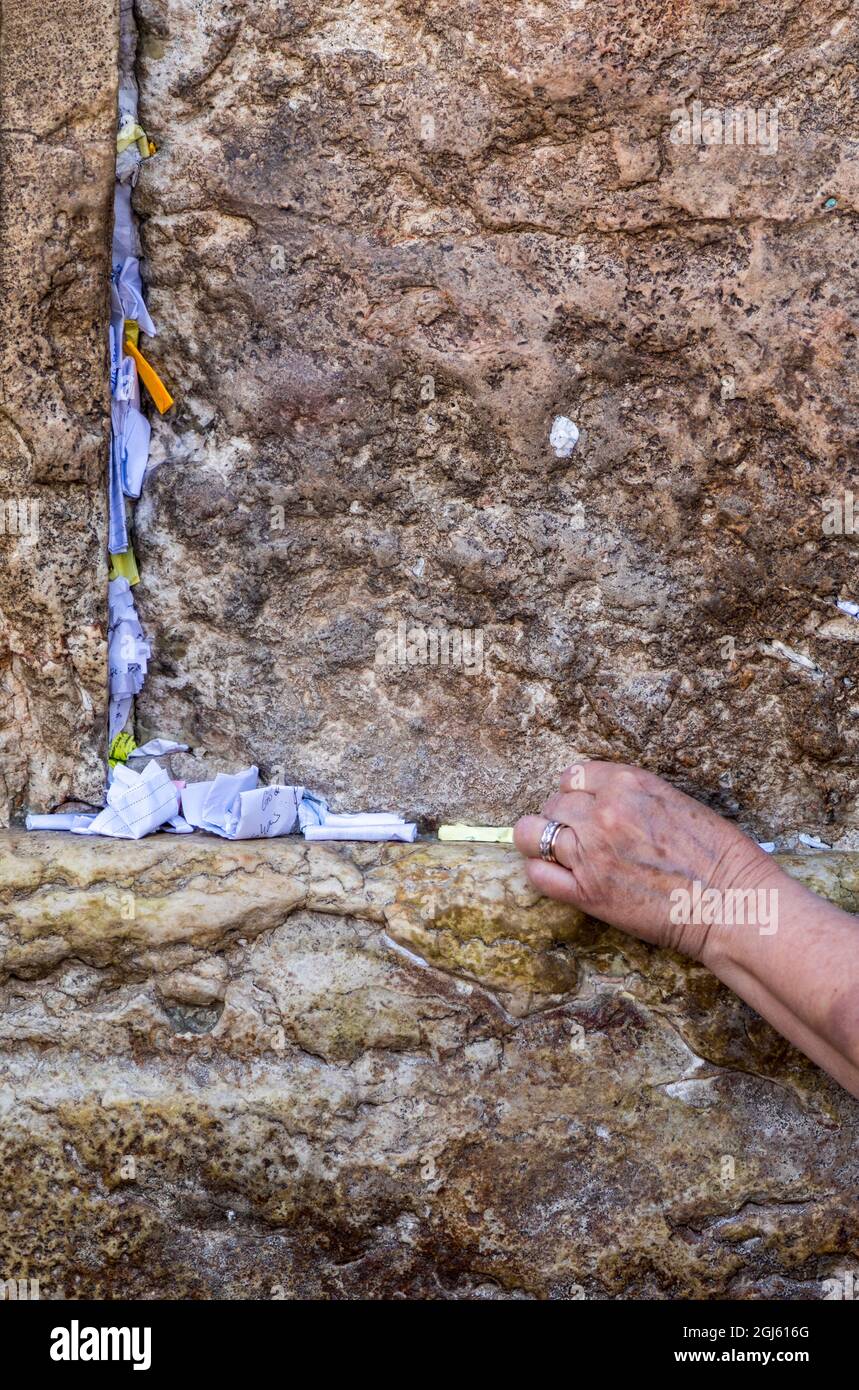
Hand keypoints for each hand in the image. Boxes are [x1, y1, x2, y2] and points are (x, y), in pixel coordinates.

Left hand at [514, 761, 778, 962]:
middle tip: (577, 836)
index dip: (575, 792)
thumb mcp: (678, 803)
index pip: (574, 776)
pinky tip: (556, 875)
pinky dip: (541, 871)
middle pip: (552, 804)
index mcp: (629, 784)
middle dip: (560, 818)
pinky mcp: (587, 893)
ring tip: (561, 854)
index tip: (582, 806)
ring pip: (533, 834)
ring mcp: (591, 853)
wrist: (733, 904)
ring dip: (544, 842)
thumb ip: (636, 796)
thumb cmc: (720, 856)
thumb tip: (606, 799)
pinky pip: (537, 873)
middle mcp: (603, 812)